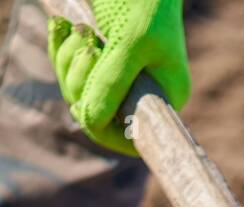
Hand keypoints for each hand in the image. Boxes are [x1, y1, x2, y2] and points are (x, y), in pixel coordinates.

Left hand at [48, 0, 190, 155]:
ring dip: (67, 61)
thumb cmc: (148, 2)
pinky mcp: (100, 56)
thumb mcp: (132, 43)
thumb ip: (112, 83)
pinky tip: (61, 27)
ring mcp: (120, 74)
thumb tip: (90, 122)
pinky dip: (60, 49)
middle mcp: (142, 90)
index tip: (81, 108)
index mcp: (164, 95)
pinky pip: (70, 67)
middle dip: (80, 83)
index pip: (132, 137)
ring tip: (78, 31)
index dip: (104, 130)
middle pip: (99, 113)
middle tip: (87, 48)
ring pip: (80, 90)